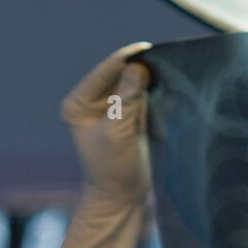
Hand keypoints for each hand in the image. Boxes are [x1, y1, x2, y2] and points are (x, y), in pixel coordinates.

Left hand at [60, 41, 152, 205]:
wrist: (121, 198)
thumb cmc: (112, 169)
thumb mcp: (118, 132)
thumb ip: (127, 99)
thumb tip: (138, 67)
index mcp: (78, 103)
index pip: (105, 72)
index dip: (126, 59)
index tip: (147, 49)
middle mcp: (92, 102)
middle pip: (120, 74)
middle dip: (141, 70)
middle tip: (163, 61)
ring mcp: (111, 108)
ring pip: (134, 84)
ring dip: (151, 82)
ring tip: (168, 75)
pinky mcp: (128, 117)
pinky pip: (143, 97)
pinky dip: (155, 96)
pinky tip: (168, 94)